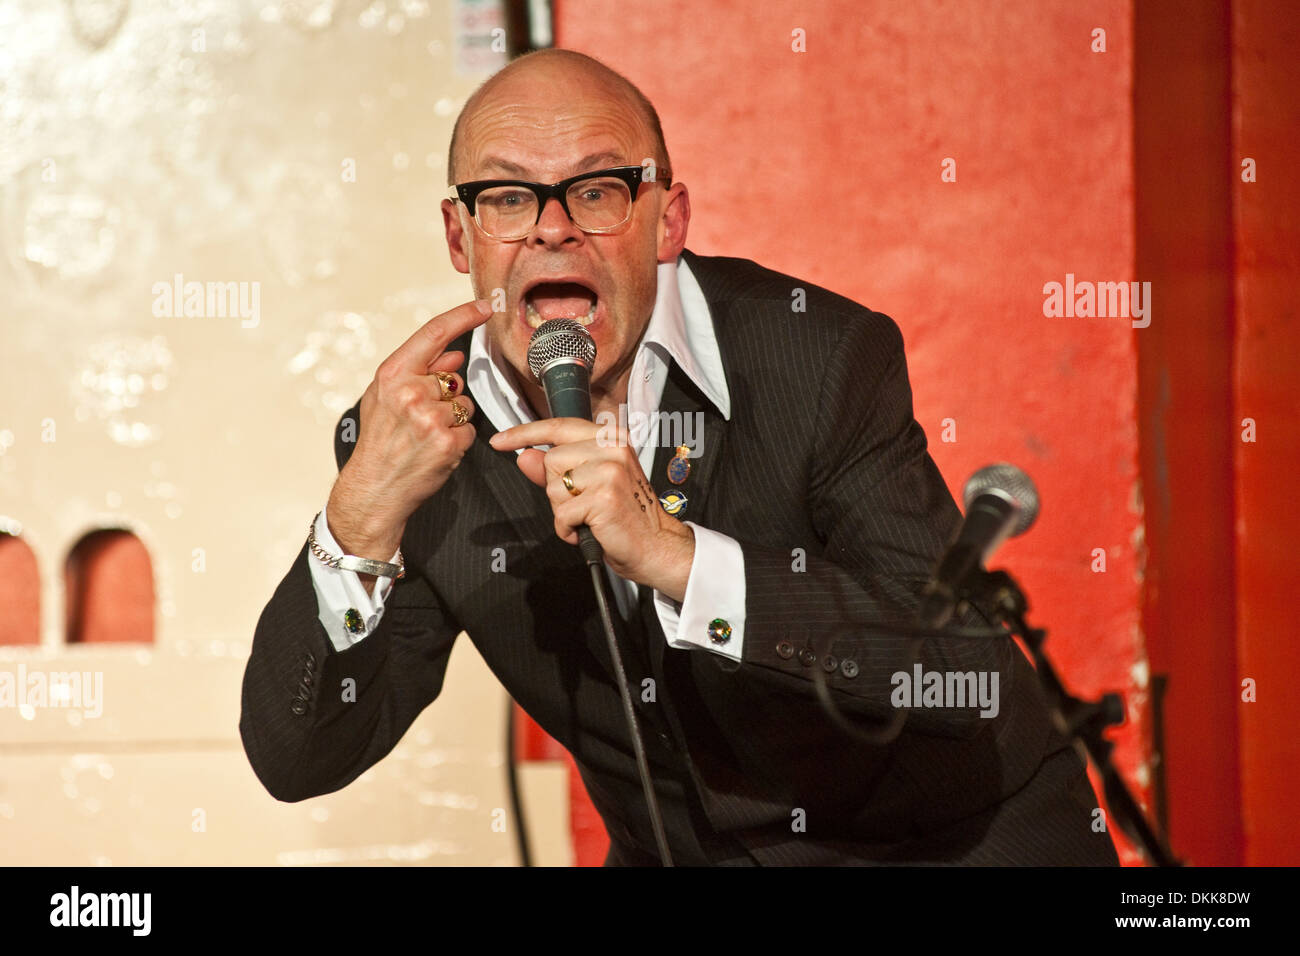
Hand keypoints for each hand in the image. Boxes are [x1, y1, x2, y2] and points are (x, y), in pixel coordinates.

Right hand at [328, 299, 491, 558]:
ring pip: (464, 405)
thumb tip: (454, 354)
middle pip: (453, 378)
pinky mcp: (449, 441)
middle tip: (420, 420)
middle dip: (445, 397)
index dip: (464, 316)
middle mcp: (411, 392)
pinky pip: (469, 430)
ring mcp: (430, 417)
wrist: (374, 487)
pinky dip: (458, 440)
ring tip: (425, 436)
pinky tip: (435, 449)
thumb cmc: (379, 442)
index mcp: (393, 374)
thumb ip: (418, 372)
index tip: (486, 308)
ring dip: (453, 420)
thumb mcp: (385, 398)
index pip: (435, 333)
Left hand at [489, 418, 695, 601]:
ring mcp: (610, 471)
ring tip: (589, 517)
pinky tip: (588, 530)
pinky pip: (561, 513)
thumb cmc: (626, 516)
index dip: (525, 433)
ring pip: (554, 487)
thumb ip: (556, 469)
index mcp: (611, 438)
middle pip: (551, 460)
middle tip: (583, 503)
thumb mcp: (589, 486)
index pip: (558, 427)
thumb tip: (525, 455)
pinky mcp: (604, 497)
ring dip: (564, 511)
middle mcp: (613, 448)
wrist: (656, 546)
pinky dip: (568, 529)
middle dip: (558, 489)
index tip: (500, 441)